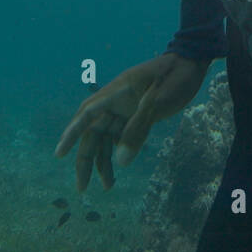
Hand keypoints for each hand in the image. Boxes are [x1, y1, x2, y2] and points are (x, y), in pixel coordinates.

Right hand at [55, 53, 210, 191]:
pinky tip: (118, 171)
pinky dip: (118, 153)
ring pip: (106, 138)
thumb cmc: (175, 76)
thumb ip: (139, 129)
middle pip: (93, 132)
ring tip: (108, 187)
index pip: (87, 114)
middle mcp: (115, 101)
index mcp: (117, 91)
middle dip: (86, 159)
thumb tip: (120, 162)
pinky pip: (121, 137)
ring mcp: (125, 109)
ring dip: (104, 161)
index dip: (72, 134)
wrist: (191, 63)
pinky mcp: (135, 116)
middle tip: (83, 187)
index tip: (59, 154)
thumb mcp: (160, 102)